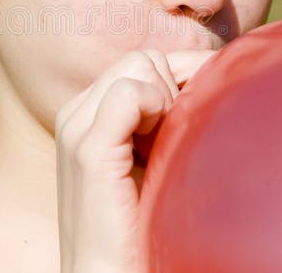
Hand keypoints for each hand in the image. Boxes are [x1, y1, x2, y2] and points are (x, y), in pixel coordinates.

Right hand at [55, 49, 215, 272]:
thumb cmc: (141, 222)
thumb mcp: (151, 156)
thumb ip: (161, 115)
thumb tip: (205, 73)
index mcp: (86, 113)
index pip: (141, 62)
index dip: (178, 80)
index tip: (198, 114)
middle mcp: (75, 114)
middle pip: (143, 59)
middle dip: (174, 88)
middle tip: (178, 139)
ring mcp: (76, 128)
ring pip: (139, 65)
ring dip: (168, 98)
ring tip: (167, 147)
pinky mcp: (88, 149)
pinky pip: (130, 92)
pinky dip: (157, 106)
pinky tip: (160, 144)